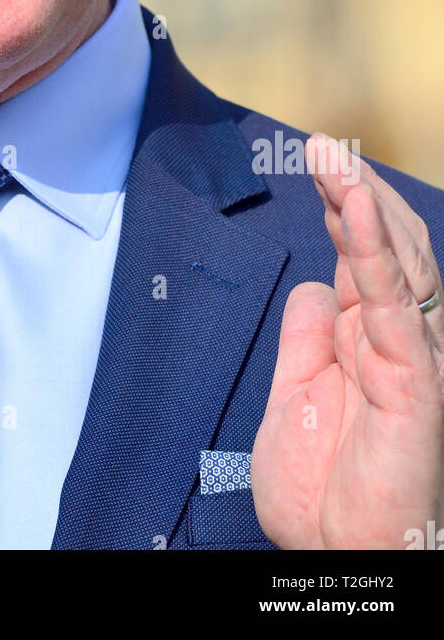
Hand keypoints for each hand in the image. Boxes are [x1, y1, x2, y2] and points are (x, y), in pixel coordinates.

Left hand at [252, 133, 443, 549]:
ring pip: (397, 260)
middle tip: (322, 145)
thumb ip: (304, 338)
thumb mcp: (293, 398)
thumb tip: (312, 284)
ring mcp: (409, 355)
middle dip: (355, 190)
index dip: (341, 205)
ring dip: (364, 202)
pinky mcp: (413, 379)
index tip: (315, 162)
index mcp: (365, 339)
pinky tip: (356, 206)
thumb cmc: (323, 495)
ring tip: (334, 157)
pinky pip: (392, 302)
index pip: (360, 254)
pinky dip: (374, 250)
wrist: (338, 559)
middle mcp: (395, 338)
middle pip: (386, 245)